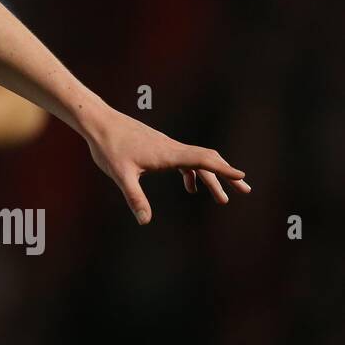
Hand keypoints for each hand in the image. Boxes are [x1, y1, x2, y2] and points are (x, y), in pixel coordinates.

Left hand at [82, 107, 250, 223]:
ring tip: (221, 199)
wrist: (99, 122)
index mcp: (168, 154)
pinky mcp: (158, 146)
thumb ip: (135, 197)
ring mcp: (166, 146)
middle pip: (207, 160)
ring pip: (195, 160)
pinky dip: (192, 173)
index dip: (223, 169)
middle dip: (226, 176)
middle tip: (245, 191)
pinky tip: (190, 187)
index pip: (203, 161)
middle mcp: (172, 148)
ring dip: (210, 178)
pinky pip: (183, 159)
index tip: (243, 177)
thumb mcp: (121, 175)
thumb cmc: (109, 146)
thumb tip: (145, 221)